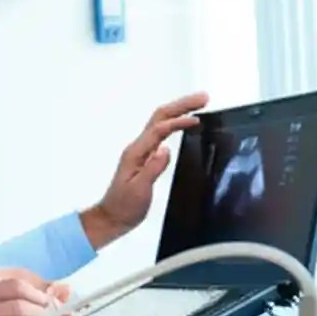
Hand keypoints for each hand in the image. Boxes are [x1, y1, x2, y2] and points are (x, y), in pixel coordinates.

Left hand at [84, 91, 209, 246]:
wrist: (112, 217)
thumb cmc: (124, 206)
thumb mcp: (139, 190)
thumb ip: (152, 169)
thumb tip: (166, 149)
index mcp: (136, 152)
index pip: (159, 130)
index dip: (178, 122)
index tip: (197, 120)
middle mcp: (138, 147)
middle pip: (160, 117)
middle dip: (181, 105)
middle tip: (204, 98)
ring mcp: (142, 151)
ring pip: (161, 122)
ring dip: (179, 110)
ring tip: (200, 104)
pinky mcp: (146, 157)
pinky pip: (162, 133)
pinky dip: (175, 123)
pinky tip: (185, 124)